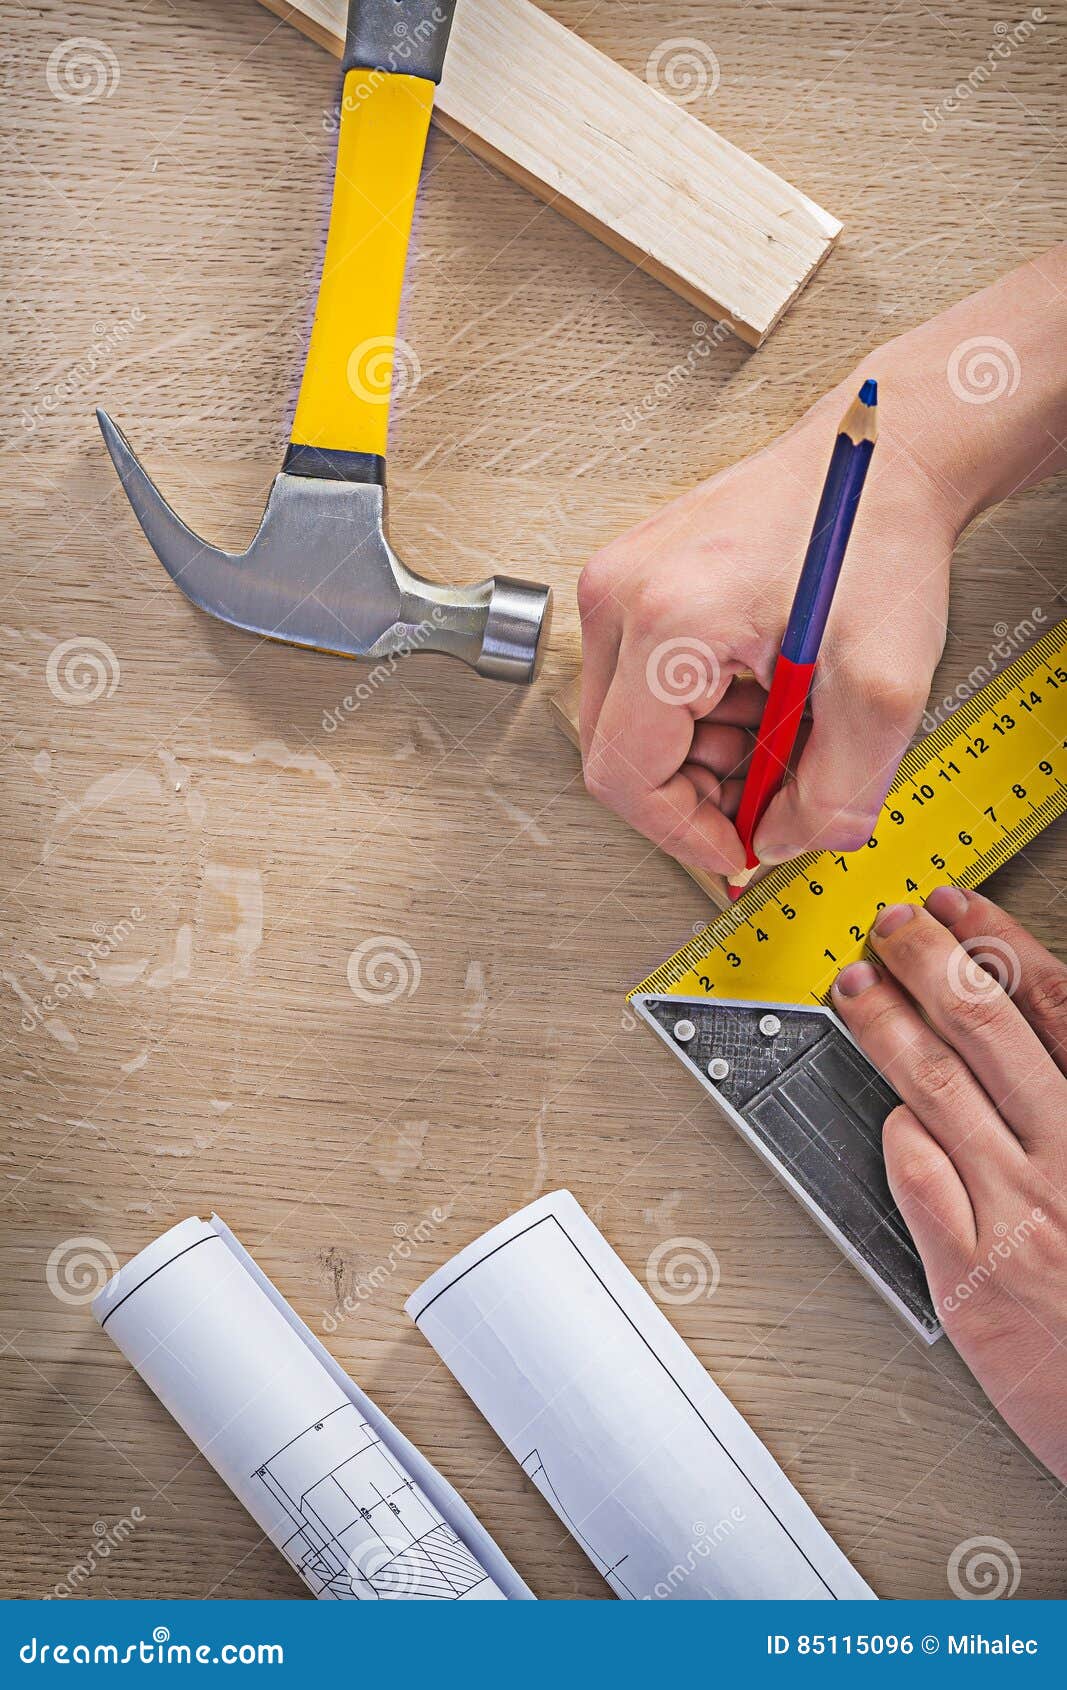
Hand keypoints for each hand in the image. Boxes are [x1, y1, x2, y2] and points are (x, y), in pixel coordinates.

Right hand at [578, 247, 1066, 878]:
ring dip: (703, 749)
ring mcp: (619, 582)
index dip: (685, 832)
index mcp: (669, 619)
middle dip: (697, 790)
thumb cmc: (874, 535)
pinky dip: (700, 709)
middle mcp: (622, 594)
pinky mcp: (632, 580)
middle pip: (618, 753)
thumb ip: (837, 795)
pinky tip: (758, 686)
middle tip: (772, 781)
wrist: (878, 458)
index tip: (737, 844)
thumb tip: (785, 839)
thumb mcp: (882, 690)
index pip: (626, 776)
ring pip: (629, 723)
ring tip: (778, 716)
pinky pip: (642, 683)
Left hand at [832, 887, 1066, 1480]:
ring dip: (886, 1024)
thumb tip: (1048, 1019)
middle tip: (890, 923)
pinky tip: (886, 1110)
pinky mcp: (973, 1276)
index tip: (959, 903)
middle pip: (986, 1028)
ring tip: (856, 986)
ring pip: (937, 1087)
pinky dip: (897, 1132)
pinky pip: (916, 1176)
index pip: (1057, 1003)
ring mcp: (1021, 1213)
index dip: (999, 940)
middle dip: (927, 959)